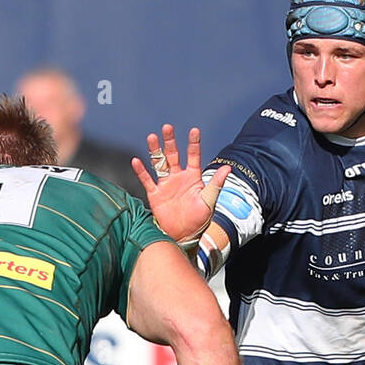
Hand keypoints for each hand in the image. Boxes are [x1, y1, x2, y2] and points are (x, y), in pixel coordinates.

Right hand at [132, 125, 230, 244]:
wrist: (184, 236)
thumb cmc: (199, 220)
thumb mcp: (209, 201)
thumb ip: (216, 183)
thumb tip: (228, 168)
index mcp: (193, 177)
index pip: (193, 156)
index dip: (194, 144)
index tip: (194, 131)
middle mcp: (178, 178)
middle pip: (173, 155)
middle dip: (170, 142)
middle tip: (167, 128)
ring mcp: (166, 184)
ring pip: (159, 163)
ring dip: (155, 150)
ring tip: (151, 137)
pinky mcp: (155, 194)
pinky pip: (147, 180)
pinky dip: (141, 171)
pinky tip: (136, 161)